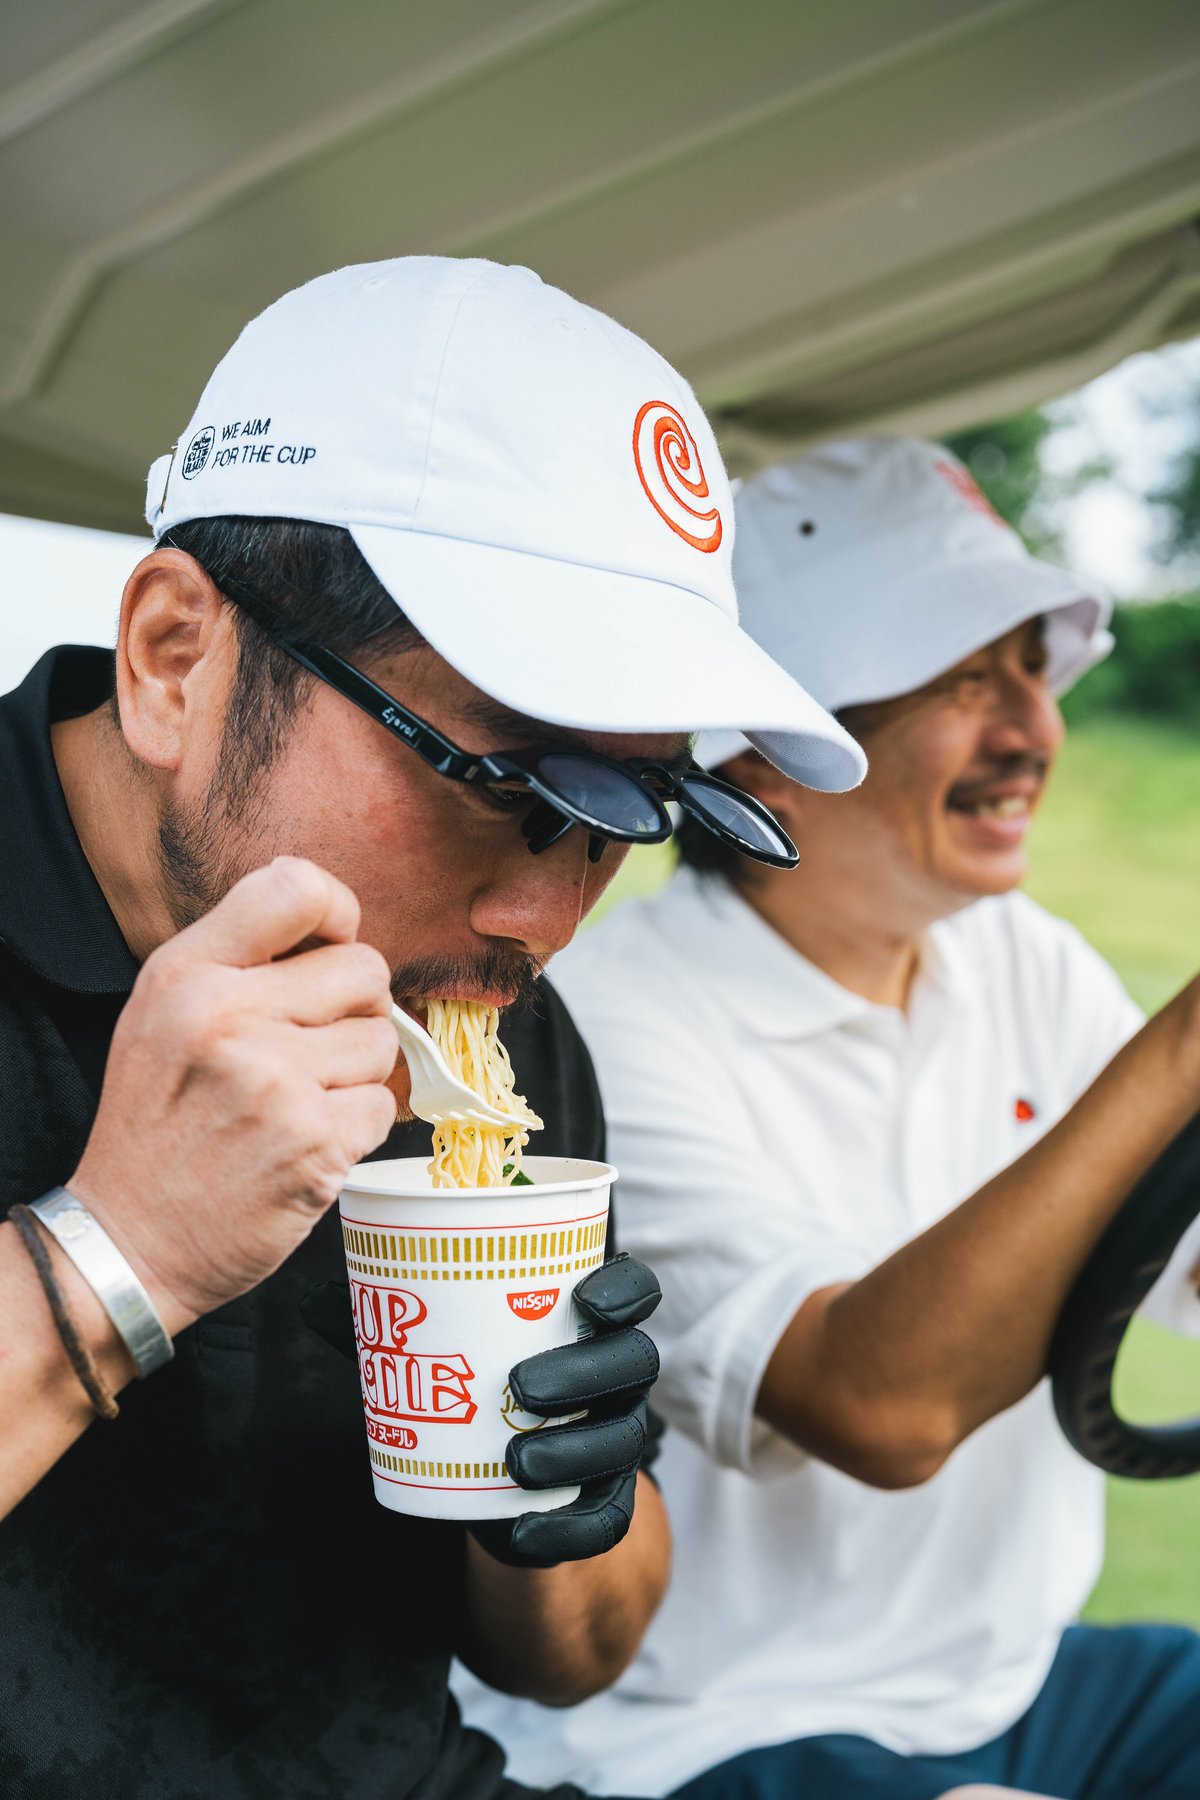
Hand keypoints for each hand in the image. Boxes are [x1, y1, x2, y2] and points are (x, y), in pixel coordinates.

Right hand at [70, 857, 397, 1335]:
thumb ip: (238, 960)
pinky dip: (358, 1128)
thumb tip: (337, 924)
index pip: (296, 887)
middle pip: (366, 969)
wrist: (131, 1240)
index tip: (331, 947)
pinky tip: (307, 1144)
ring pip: (383, 1040)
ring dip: (357, 1075)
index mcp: (187, 974)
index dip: (338, 913)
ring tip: (300, 1103)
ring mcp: (274, 1081)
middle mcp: (227, 1016)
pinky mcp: (314, 1142)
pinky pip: (383, 1106)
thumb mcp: (163, 1014)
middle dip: (355, 1011)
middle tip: (312, 1051)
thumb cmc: (159, 1124)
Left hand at [301, 1252, 661, 1565]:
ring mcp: (619, 1442)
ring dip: (573, 1449)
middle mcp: (619, 1379)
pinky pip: (603, 1522)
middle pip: (632, 1362)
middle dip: (584, 1371)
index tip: (579, 1296)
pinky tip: (518, 1528)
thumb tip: (313, 1296)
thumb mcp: (439, 1361)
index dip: (621, 1290)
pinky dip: (563, 1530)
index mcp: (591, 1326)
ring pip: (622, 1441)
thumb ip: (391, 1329)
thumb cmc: (476, 1397)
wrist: (505, 1494)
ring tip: (514, 1460)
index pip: (634, 1291)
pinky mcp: (607, 1508)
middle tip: (519, 1387)